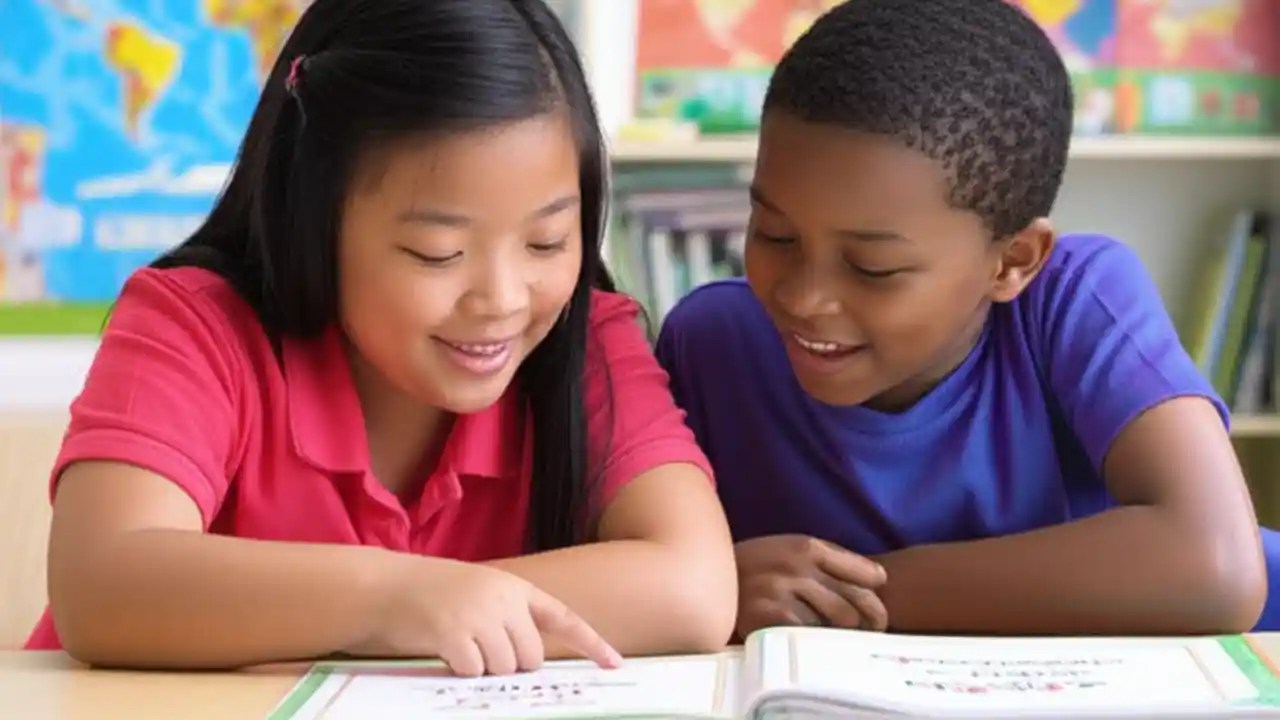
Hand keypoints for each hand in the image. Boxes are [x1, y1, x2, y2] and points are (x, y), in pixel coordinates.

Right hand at [355, 555, 622, 676]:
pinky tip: (445, 651)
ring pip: (505, 669)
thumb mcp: (481, 595)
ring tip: (459, 644)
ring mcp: (479, 615)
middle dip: (511, 665)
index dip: (591, 643)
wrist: (388, 586)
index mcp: (515, 589)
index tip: (615, 665)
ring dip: (484, 669)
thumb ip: (510, 620)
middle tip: (481, 651)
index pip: (562, 618)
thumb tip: (530, 663)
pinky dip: (461, 671)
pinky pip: (475, 673)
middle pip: (531, 658)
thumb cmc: (435, 597)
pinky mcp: (455, 634)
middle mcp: (503, 599)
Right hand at [734, 534, 888, 637]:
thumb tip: (879, 579)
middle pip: (858, 603)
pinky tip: (802, 639)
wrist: (704, 578)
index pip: (867, 574)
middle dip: (867, 623)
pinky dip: (810, 642)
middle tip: (864, 634)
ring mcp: (781, 591)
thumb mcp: (789, 549)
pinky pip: (809, 636)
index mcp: (809, 546)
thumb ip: (829, 559)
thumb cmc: (755, 568)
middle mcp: (797, 565)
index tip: (873, 612)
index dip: (876, 597)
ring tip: (828, 636)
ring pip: (837, 623)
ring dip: (836, 633)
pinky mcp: (767, 616)